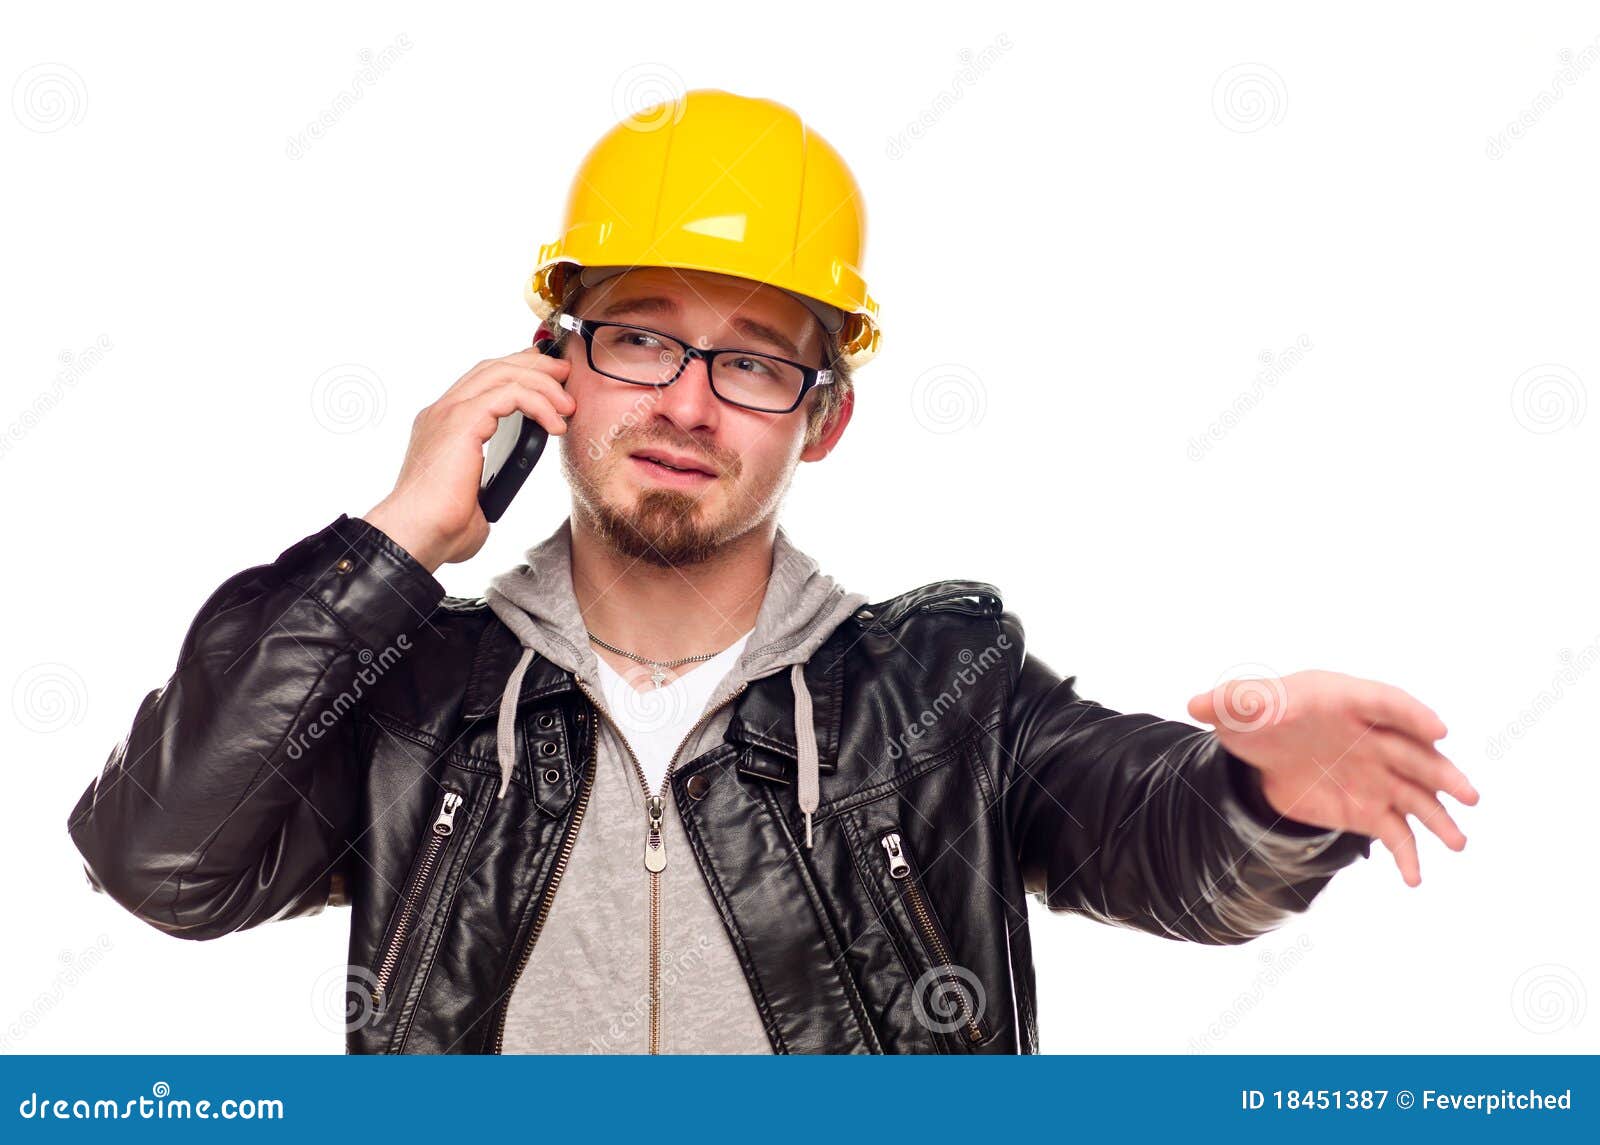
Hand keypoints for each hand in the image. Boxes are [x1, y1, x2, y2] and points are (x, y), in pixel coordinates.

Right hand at [362, 341, 573, 571]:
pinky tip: (555, 425)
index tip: (550, 380)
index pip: (482, 382)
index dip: (517, 371)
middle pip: (494, 368)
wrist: (416, 536)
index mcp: (443, 426)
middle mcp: (443, 413)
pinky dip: (538, 403)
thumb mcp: (474, 498)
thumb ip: (486, 484)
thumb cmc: (440, 529)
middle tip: (565, 376)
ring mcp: (448, 413)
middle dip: (534, 366)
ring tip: (567, 404)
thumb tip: (497, 491)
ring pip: (503, 374)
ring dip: (542, 383)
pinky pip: (510, 394)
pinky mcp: (461, 422)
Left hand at [1186, 669, 1479, 886]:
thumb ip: (1227, 703)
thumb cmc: (1258, 715)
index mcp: (1346, 701)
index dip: (1412, 715)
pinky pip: (1394, 832)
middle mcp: (1371, 738)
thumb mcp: (1238, 708)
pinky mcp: (1368, 808)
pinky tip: (1413, 880)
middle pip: (1414, 754)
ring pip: (1415, 796)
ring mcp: (1376, 774)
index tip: (1439, 730)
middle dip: (1441, 773)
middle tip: (1468, 794)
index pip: (1386, 703)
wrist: (1263, 750)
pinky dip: (1406, 855)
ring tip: (1458, 843)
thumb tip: (1195, 704)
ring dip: (1438, 817)